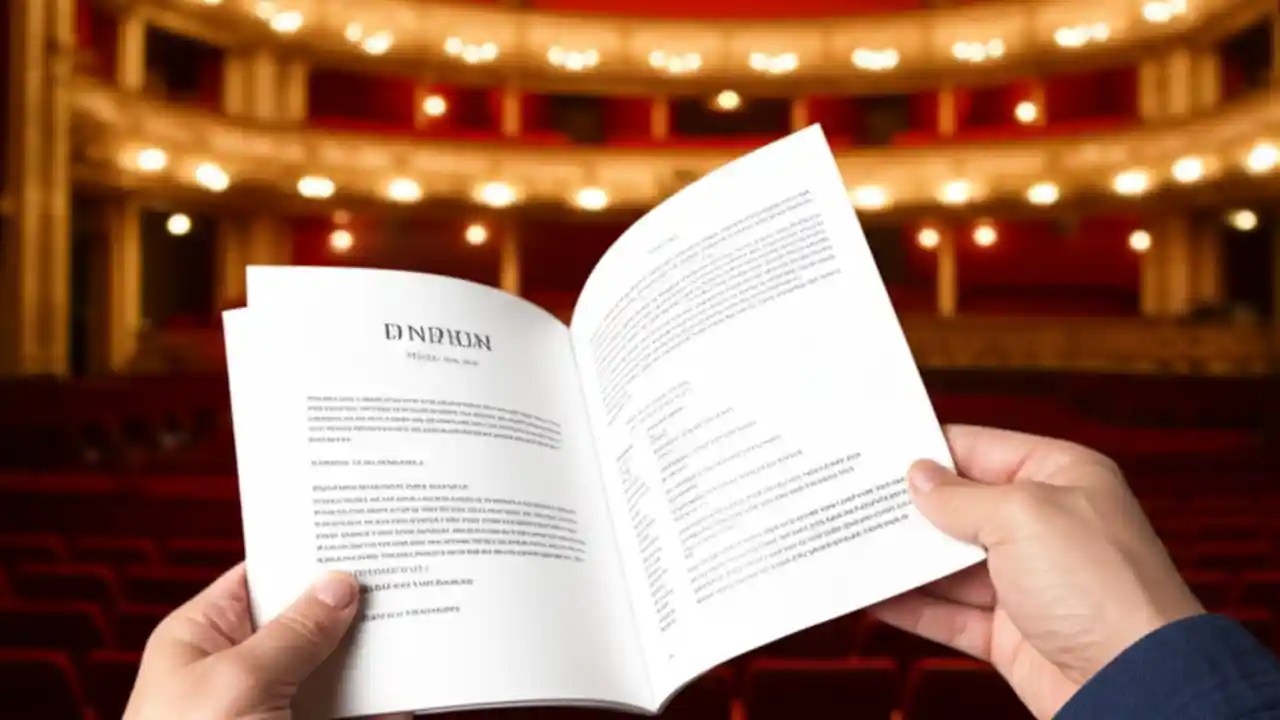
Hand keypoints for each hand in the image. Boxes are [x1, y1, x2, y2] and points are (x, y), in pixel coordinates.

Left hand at [125, 563, 411, 719]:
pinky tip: (417, 685)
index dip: (306, 554)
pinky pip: (351, 710)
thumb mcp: (238, 684)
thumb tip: (338, 585)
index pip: (261, 577)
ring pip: (335, 668)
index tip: (360, 532)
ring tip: (426, 618)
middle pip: (307, 621)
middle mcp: (238, 670)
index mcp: (202, 639)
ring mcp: (273, 711)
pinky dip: (384, 700)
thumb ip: (293, 633)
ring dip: (376, 651)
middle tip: (407, 571)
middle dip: (353, 604)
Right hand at [871, 425, 1202, 719]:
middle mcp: (1044, 526)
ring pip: (949, 564)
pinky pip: (949, 614)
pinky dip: (912, 606)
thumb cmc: (1105, 588)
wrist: (1137, 683)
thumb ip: (961, 497)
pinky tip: (876, 595)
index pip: (981, 449)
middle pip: (960, 507)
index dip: (929, 450)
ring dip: (904, 559)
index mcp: (1061, 478)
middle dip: (909, 508)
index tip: (879, 451)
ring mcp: (1027, 582)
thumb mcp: (1023, 516)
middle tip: (855, 500)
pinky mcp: (1011, 632)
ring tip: (853, 545)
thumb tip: (919, 479)